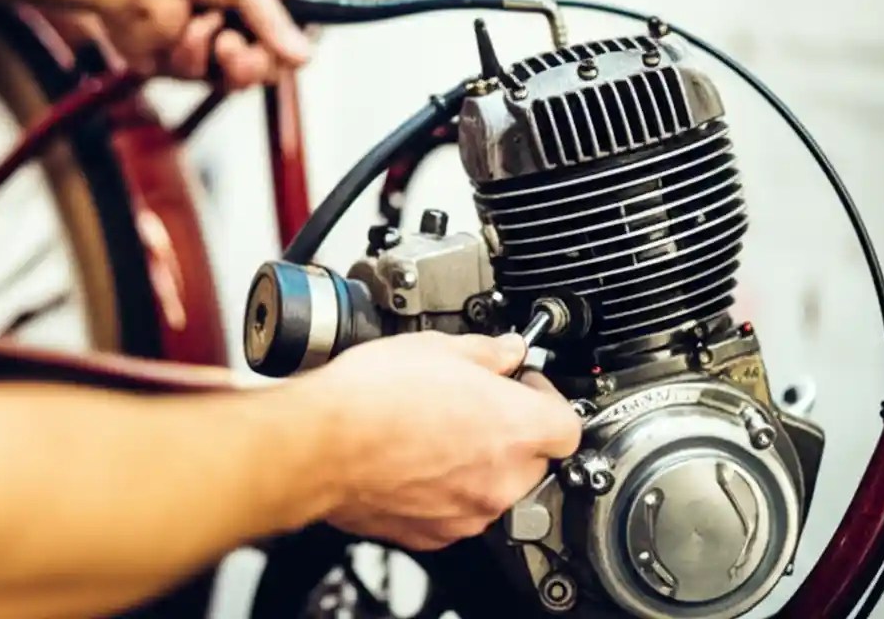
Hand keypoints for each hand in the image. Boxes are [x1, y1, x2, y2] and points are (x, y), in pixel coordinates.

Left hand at [94, 0, 309, 87]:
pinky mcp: (163, 63)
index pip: (272, 44)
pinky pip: (189, 76)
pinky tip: (180, 29)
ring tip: (205, 26)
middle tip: (237, 50)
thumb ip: (275, 21)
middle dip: (251, 65)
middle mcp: (216, 25)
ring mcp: (190, 47)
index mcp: (236, 1)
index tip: (284, 54)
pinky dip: (188, 54)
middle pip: (252, 70)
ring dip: (216, 54)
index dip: (280, 54)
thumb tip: (305, 56)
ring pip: (222, 79)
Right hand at [309, 332, 581, 550]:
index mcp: (515, 428)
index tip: (523, 384)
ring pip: (493, 488)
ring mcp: (466, 512)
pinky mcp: (431, 534)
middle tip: (476, 404)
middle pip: (533, 459)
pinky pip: (455, 511)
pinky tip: (413, 459)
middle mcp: (499, 478)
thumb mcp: (438, 349)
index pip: (567, 423)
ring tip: (435, 430)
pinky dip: (443, 490)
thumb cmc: (370, 397)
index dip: (546, 398)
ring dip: (477, 463)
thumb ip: (487, 352)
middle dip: (510, 432)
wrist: (317, 445)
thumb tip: (505, 350)